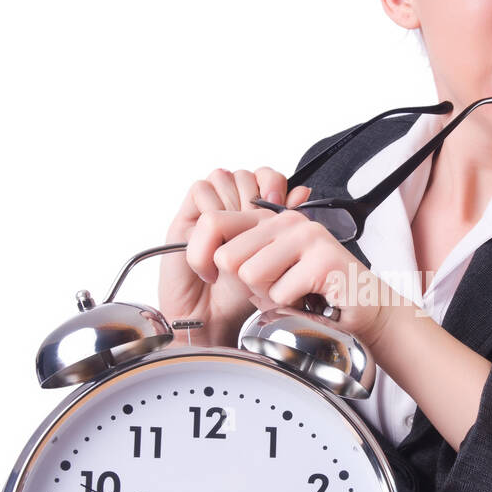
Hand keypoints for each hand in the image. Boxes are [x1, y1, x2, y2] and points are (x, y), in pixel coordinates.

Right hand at [158, 166, 312, 340]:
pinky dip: (208, 213)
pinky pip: (200, 190)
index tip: (276, 203)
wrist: (210, 317)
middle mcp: (233, 210)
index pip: (267, 176)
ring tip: (231, 242)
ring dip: (229, 207)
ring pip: (222, 178)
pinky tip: (213, 242)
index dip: (272, 183)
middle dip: (251, 198)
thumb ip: (288, 224)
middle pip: (245, 174)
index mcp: (257, 215)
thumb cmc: (240, 296)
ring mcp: (210, 212)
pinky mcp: (187, 217)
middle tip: (253, 231)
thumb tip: (303, 192)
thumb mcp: (275, 260)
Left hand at [189, 206, 402, 345]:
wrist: (364, 307)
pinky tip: (309, 300)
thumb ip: (239, 258)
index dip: (202, 255)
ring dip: (269, 296)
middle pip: (228, 256)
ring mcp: (307, 237)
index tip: (214, 276)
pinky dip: (291, 307)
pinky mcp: (322, 261)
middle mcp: (287, 221)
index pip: (212, 222)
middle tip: (273, 289)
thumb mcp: (268, 271)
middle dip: (245, 285)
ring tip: (293, 293)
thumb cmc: (314, 293)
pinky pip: (280, 294)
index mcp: (269, 219)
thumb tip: (205, 258)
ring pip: (251, 275)